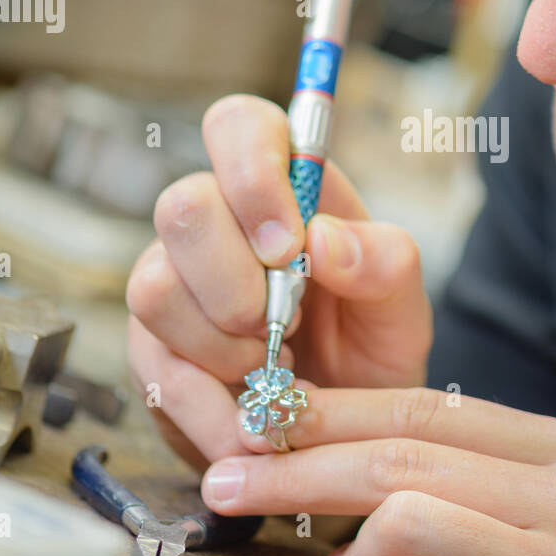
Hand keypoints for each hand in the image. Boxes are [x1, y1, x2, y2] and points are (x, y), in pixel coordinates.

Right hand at [125, 95, 432, 470]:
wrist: (344, 431)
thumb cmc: (370, 345)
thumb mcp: (402, 307)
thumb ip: (384, 264)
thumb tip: (323, 240)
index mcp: (281, 185)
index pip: (237, 124)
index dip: (253, 175)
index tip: (290, 245)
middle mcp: (216, 222)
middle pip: (182, 207)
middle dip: (237, 283)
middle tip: (285, 327)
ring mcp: (173, 283)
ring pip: (153, 289)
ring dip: (223, 348)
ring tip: (276, 375)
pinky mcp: (153, 351)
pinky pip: (155, 371)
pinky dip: (214, 409)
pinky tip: (256, 423)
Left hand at [200, 383, 555, 555]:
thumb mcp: (482, 524)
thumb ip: (432, 482)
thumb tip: (309, 442)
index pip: (432, 406)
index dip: (337, 409)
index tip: (265, 416)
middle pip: (412, 433)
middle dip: (304, 444)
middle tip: (230, 463)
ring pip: (406, 474)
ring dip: (309, 487)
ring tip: (253, 502)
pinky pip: (422, 529)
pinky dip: (364, 549)